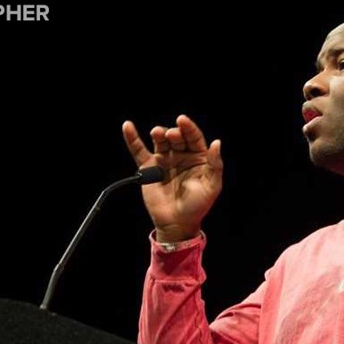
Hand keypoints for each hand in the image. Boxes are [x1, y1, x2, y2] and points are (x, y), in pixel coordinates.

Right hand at [122, 114, 222, 242]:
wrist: (176, 223)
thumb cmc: (197, 206)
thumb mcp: (212, 186)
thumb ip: (215, 165)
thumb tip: (216, 142)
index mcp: (198, 157)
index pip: (193, 137)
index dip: (188, 128)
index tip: (182, 120)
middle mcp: (180, 155)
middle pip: (176, 137)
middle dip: (173, 133)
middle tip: (171, 135)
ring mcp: (163, 160)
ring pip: (160, 141)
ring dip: (158, 133)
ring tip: (156, 133)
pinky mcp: (148, 168)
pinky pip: (139, 151)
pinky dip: (132, 139)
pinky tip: (127, 126)